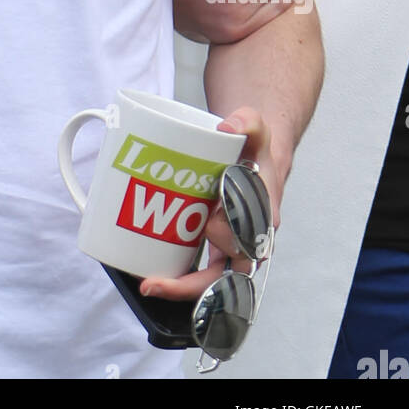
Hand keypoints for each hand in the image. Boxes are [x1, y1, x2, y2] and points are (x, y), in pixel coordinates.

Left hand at [137, 107, 283, 302]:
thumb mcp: (255, 128)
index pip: (252, 235)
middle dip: (196, 281)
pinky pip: (194, 269)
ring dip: (181, 286)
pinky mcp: (209, 245)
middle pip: (228, 272)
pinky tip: (146, 274)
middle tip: (161, 276)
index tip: (211, 221)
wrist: (249, 155)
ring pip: (210, 279)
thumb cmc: (252, 149)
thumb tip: (229, 128)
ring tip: (149, 283)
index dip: (233, 235)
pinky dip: (173, 275)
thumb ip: (248, 121)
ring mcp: (227, 245)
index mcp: (263, 212)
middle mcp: (247, 237)